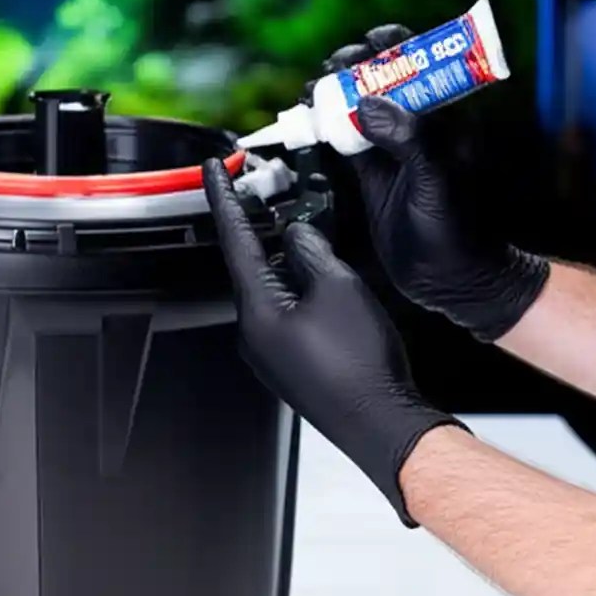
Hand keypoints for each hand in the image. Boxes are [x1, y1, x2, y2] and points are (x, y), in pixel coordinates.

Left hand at [203, 159, 465, 525]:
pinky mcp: (288, 362)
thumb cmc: (362, 363)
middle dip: (266, 230)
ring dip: (290, 263)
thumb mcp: (338, 288)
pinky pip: (285, 312)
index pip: (235, 239)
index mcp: (256, 309)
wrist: (381, 424)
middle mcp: (252, 332)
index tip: (214, 170)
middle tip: (276, 196)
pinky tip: (324, 283)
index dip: (225, 198)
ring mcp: (268, 350)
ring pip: (272, 289)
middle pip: (253, 264)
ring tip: (316, 243)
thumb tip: (295, 234)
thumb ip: (310, 251)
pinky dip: (299, 289)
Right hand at [322, 28, 550, 340]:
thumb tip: (369, 104)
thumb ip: (411, 138)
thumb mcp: (438, 180)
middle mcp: (417, 125)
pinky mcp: (371, 171)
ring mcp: (391, 147)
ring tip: (311, 95)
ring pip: (357, 105)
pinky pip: (343, 137)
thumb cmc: (459, 232)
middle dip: (351, 68)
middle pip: (380, 79)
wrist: (450, 280)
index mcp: (445, 117)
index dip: (393, 46)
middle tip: (329, 73)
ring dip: (332, 94)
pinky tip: (307, 122)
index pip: (419, 62)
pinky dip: (323, 126)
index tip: (365, 44)